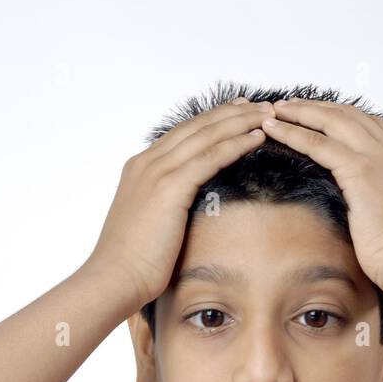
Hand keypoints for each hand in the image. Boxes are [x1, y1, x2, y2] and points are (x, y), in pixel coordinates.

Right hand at [89, 98, 274, 310]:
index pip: (182, 134)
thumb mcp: (148, 224)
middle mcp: (147, 163)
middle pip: (196, 127)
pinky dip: (235, 144)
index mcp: (139, 169)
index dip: (211, 120)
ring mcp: (156, 172)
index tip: (236, 111)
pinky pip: (210, 158)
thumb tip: (182, 210)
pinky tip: (255, 138)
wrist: (115, 277)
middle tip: (258, 104)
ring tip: (267, 114)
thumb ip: (163, 206)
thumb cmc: (132, 262)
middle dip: (230, 113)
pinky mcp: (169, 188)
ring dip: (239, 122)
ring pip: (206, 136)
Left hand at [261, 99, 382, 294]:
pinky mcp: (361, 171)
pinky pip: (319, 144)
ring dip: (301, 113)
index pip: (370, 126)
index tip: (317, 115)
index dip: (341, 117)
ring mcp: (379, 158)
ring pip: (333, 122)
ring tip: (276, 111)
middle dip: (317, 107)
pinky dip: (294, 133)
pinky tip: (274, 131)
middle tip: (289, 105)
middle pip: (350, 115)